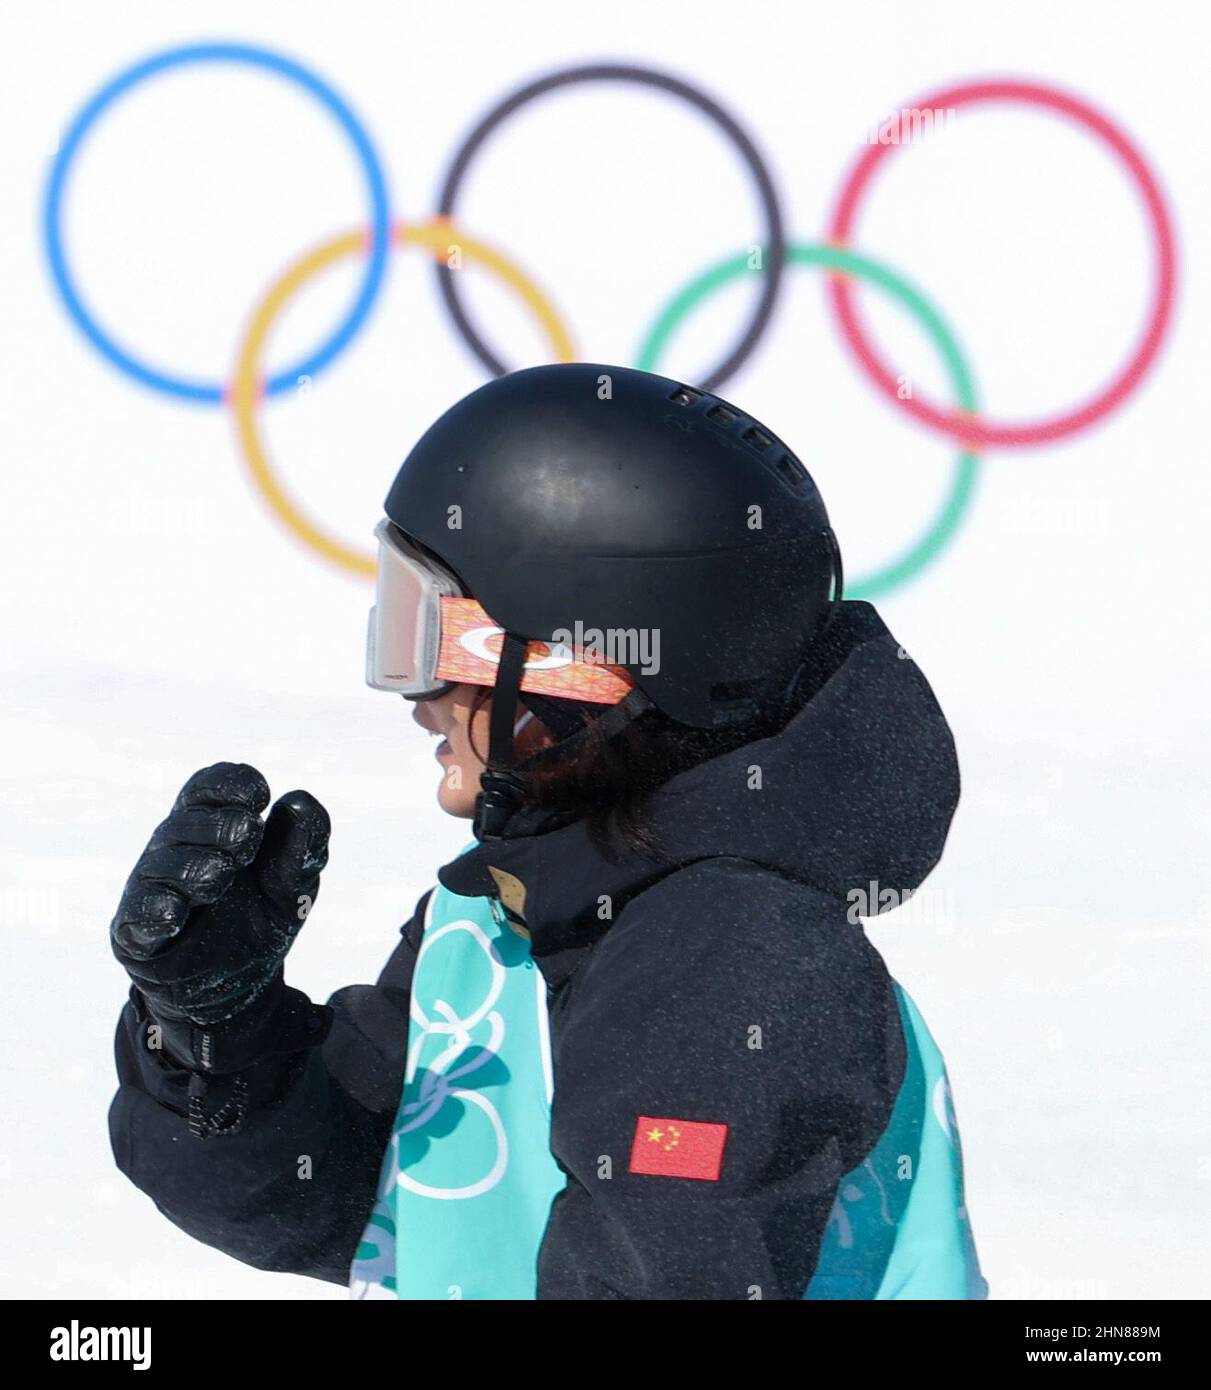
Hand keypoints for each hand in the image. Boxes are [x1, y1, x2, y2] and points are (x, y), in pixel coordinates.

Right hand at [111, 762, 329, 1028]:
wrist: (241, 988)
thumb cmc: (260, 918)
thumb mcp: (294, 882)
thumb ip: (303, 844)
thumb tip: (300, 800)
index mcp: (210, 825)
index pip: (207, 786)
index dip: (233, 784)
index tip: (260, 799)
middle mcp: (174, 848)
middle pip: (188, 819)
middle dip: (225, 828)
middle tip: (248, 849)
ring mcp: (151, 888)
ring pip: (163, 864)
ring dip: (200, 870)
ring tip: (220, 884)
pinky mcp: (136, 931)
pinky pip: (136, 913)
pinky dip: (156, 911)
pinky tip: (175, 914)